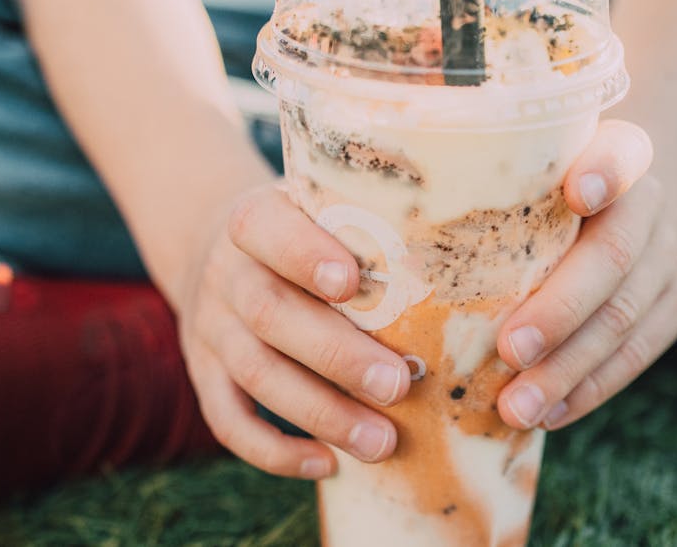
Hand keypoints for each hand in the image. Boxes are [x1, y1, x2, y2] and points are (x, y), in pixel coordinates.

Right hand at [174, 184, 411, 479]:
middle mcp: (227, 273)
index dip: (303, 255)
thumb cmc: (307, 233)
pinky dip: (275, 452)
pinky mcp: (205, 375)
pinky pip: (229, 421)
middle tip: (398, 386)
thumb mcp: (323, 210)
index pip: (264, 227)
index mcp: (256, 220)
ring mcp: (211, 327)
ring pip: (255, 374)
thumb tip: (472, 276)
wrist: (216, 249)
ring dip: (321, 413)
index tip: (351, 283)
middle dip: (336, 355)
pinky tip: (327, 465)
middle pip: (270, 313)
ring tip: (381, 444)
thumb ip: (371, 230)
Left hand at [496, 119, 676, 430]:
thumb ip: (482, 184)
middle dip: (560, 310)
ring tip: (517, 407)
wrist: (613, 208)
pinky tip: (549, 415)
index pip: (620, 152)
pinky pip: (638, 355)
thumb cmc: (535, 191)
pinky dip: (590, 389)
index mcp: (614, 153)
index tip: (577, 192)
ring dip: (569, 369)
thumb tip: (384, 228)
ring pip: (626, 317)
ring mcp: (665, 257)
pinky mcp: (671, 305)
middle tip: (508, 351)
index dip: (605, 172)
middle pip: (615, 255)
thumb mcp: (517, 172)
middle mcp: (647, 201)